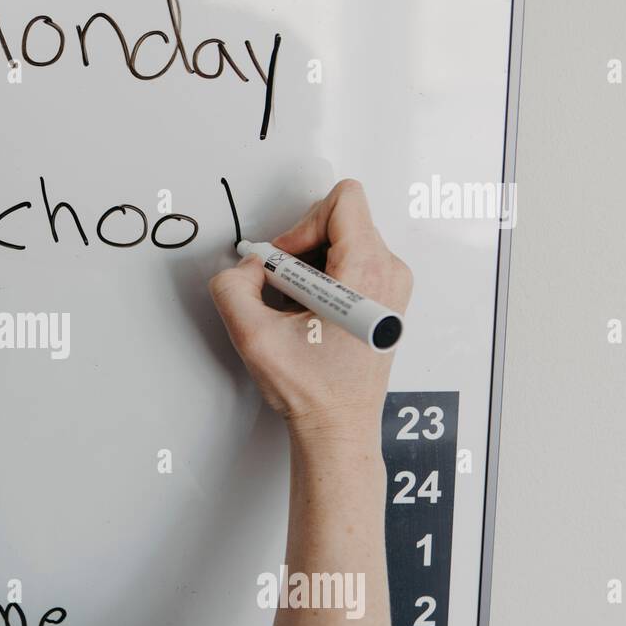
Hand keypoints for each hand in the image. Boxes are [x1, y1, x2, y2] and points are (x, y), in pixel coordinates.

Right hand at [208, 180, 412, 443]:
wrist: (339, 426)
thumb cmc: (311, 390)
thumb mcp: (253, 337)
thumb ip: (232, 287)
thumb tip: (246, 265)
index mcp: (368, 272)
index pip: (343, 200)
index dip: (301, 224)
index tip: (286, 262)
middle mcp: (390, 273)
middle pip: (342, 219)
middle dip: (302, 248)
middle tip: (284, 290)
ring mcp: (393, 286)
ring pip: (345, 241)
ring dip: (311, 266)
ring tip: (298, 309)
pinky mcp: (387, 299)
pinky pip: (352, 263)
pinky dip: (324, 280)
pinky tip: (310, 315)